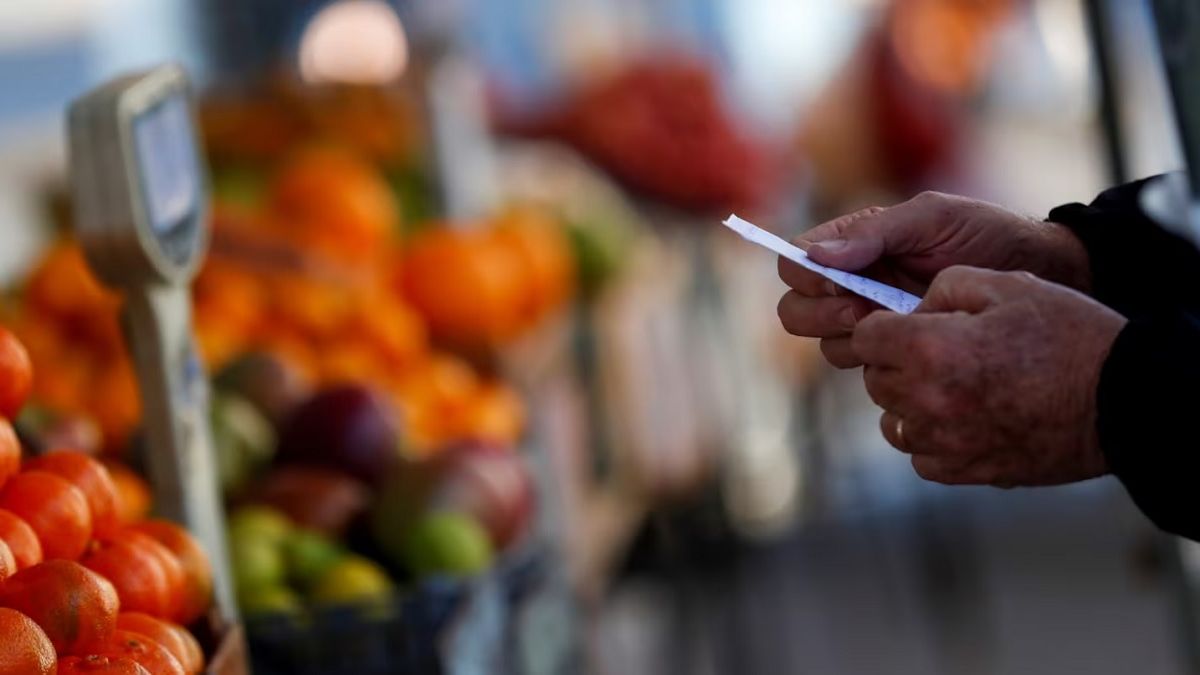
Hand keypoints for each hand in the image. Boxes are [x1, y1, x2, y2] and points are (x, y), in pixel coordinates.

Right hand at [777, 191, 1090, 367]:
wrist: (1047, 278)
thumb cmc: (991, 236)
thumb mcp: (936, 219)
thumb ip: (876, 232)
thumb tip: (818, 256)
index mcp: (856, 243)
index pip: (796, 261)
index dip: (805, 274)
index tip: (838, 280)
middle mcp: (855, 284)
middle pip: (796, 309)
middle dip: (821, 313)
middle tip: (863, 311)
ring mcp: (874, 322)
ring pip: (826, 344)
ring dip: (850, 340)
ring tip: (896, 327)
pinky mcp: (898, 354)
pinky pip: (864, 367)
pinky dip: (877, 362)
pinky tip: (914, 349)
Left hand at [852, 266, 1126, 486]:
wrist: (1123, 399)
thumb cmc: (1068, 335)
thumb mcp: (1006, 284)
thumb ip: (945, 287)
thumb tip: (912, 311)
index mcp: (930, 349)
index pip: (864, 337)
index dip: (882, 326)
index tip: (903, 324)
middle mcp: (928, 400)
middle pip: (875, 380)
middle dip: (896, 361)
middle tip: (936, 350)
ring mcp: (946, 442)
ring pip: (894, 421)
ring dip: (910, 402)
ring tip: (951, 384)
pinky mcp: (967, 471)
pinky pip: (921, 456)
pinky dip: (932, 438)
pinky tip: (963, 416)